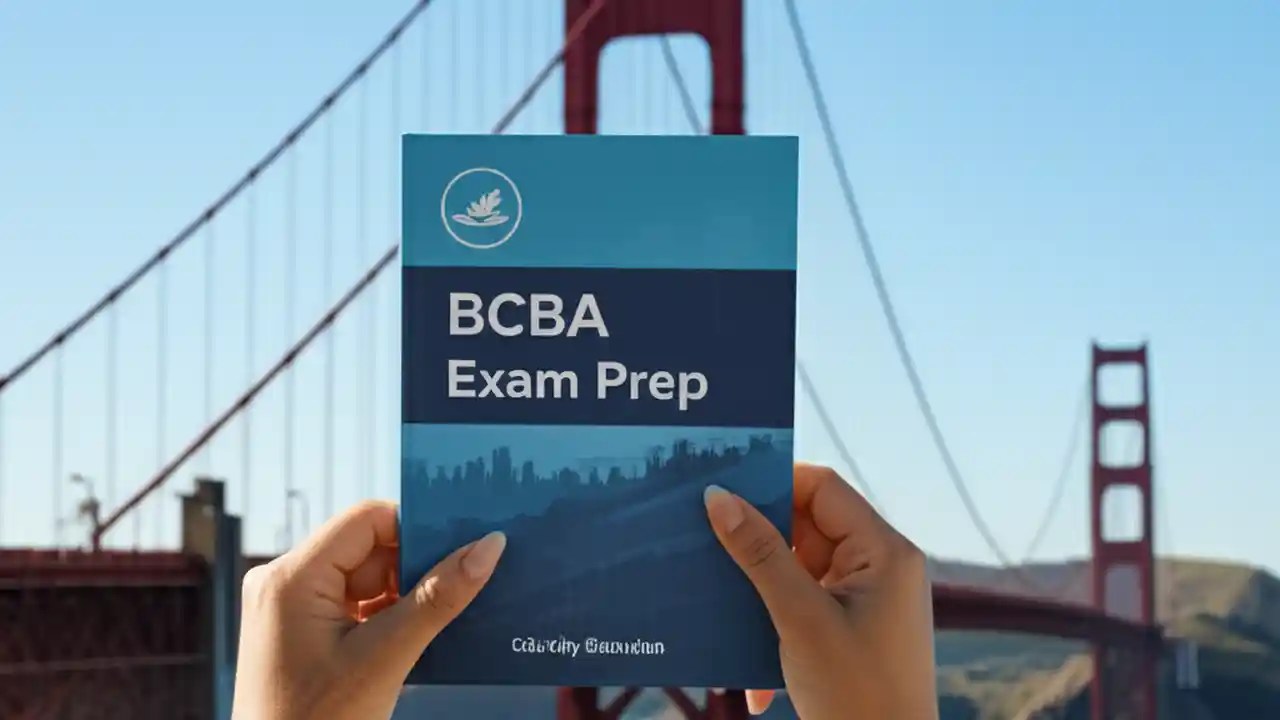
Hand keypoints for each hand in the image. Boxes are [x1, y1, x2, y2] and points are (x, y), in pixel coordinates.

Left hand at [232, 500, 506, 719]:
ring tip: (447, 614)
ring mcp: (290, 609)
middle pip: (369, 549)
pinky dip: (389, 616)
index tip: (463, 546)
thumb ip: (438, 598)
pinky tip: (421, 634)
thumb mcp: (385, 657)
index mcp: (292, 577)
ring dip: (407, 595)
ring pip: (366, 579)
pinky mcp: (301, 633)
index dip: (417, 528)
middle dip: (417, 567)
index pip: (367, 520)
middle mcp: (284, 582)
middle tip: (466, 583)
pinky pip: (355, 606)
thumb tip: (490, 546)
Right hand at [703, 463, 937, 718]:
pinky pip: (802, 605)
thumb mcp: (800, 619)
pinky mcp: (850, 630)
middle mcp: (880, 567)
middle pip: (806, 527)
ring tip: (719, 602)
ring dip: (759, 590)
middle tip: (705, 543)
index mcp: (885, 552)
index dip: (773, 484)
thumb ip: (761, 554)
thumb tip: (720, 498)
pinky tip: (749, 669)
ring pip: (797, 568)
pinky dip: (772, 626)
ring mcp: (866, 600)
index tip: (720, 494)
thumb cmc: (857, 695)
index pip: (822, 489)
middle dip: (757, 541)